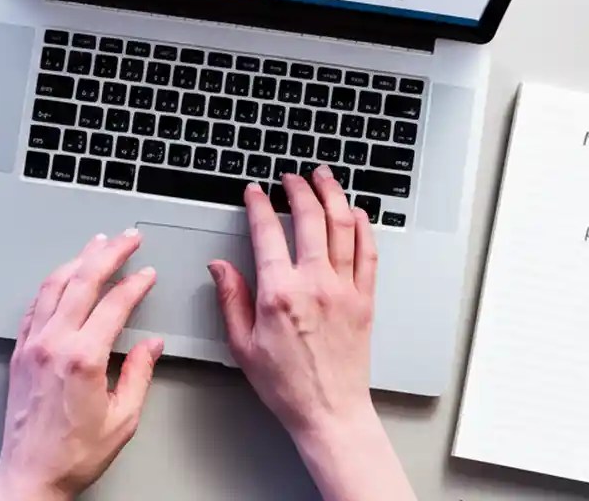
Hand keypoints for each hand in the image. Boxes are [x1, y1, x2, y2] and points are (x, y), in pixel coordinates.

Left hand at [0, 231, 162, 500]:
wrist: (29, 476)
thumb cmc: (72, 455)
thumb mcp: (122, 419)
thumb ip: (139, 374)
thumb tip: (151, 346)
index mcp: (83, 358)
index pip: (114, 304)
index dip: (136, 284)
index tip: (148, 274)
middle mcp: (53, 344)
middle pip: (82, 281)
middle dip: (108, 253)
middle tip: (126, 238)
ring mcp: (32, 345)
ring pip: (54, 286)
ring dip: (77, 260)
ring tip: (95, 245)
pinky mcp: (19, 353)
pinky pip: (34, 306)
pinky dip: (51, 285)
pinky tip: (62, 279)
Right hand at [208, 168, 414, 500]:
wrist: (329, 411)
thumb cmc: (286, 385)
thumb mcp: (243, 344)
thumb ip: (230, 299)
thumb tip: (220, 267)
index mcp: (279, 294)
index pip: (267, 233)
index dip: (259, 205)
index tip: (254, 192)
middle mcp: (314, 285)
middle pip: (310, 218)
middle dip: (299, 189)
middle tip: (290, 178)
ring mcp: (344, 289)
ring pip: (343, 226)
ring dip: (333, 195)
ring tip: (324, 178)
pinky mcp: (365, 299)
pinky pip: (368, 252)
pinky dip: (363, 226)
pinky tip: (356, 214)